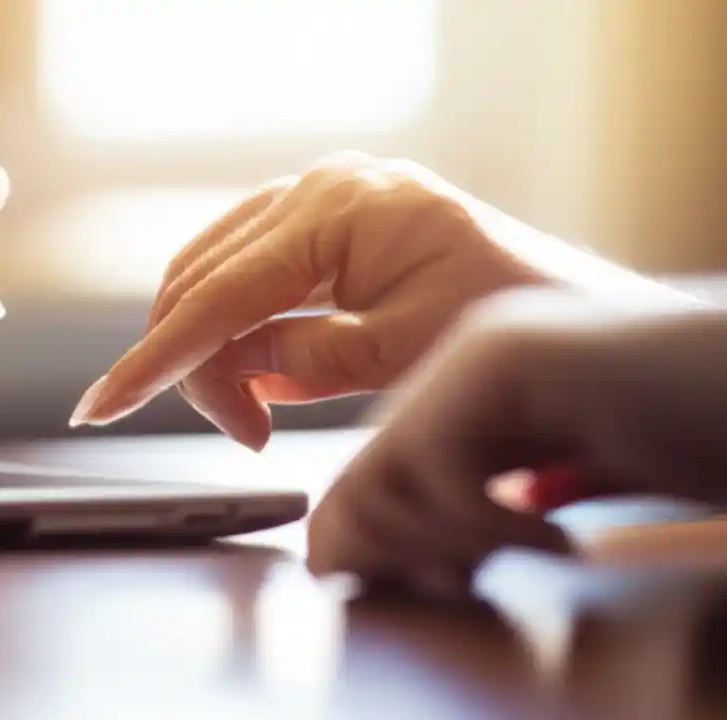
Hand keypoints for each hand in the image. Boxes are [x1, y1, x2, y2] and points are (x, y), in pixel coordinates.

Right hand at [69, 152, 686, 448]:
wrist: (559, 297)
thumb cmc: (504, 317)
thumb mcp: (398, 354)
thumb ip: (300, 360)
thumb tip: (228, 367)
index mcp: (340, 209)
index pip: (220, 295)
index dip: (156, 360)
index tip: (103, 404)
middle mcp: (317, 188)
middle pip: (202, 280)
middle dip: (194, 364)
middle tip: (246, 432)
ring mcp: (314, 196)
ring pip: (209, 271)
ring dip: (208, 346)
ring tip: (254, 410)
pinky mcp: (316, 219)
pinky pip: (241, 268)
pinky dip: (232, 324)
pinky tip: (255, 368)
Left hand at [307, 289, 726, 587]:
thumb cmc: (702, 431)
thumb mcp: (587, 471)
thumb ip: (516, 492)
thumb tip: (450, 545)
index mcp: (480, 382)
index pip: (384, 464)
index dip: (386, 537)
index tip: (435, 583)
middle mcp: (468, 357)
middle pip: (368, 468)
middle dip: (396, 546)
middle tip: (460, 582)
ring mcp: (485, 350)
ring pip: (388, 470)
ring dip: (440, 540)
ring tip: (516, 558)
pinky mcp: (512, 360)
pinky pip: (440, 465)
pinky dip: (483, 523)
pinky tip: (559, 538)